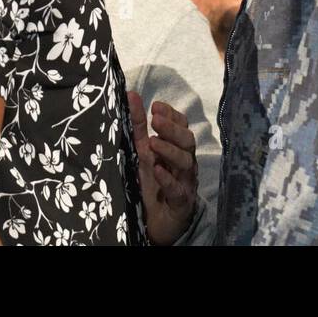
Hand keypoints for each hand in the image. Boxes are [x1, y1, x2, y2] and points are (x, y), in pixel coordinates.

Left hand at [128, 90, 197, 244]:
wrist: (155, 221)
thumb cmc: (150, 182)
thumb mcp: (140, 151)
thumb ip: (137, 125)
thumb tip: (130, 94)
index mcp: (175, 148)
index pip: (182, 126)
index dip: (172, 115)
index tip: (156, 106)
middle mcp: (184, 163)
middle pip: (187, 141)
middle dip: (172, 129)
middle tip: (156, 120)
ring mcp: (185, 182)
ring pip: (186, 162)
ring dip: (170, 150)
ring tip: (152, 143)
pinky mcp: (181, 202)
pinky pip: (178, 189)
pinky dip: (168, 179)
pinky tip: (157, 170)